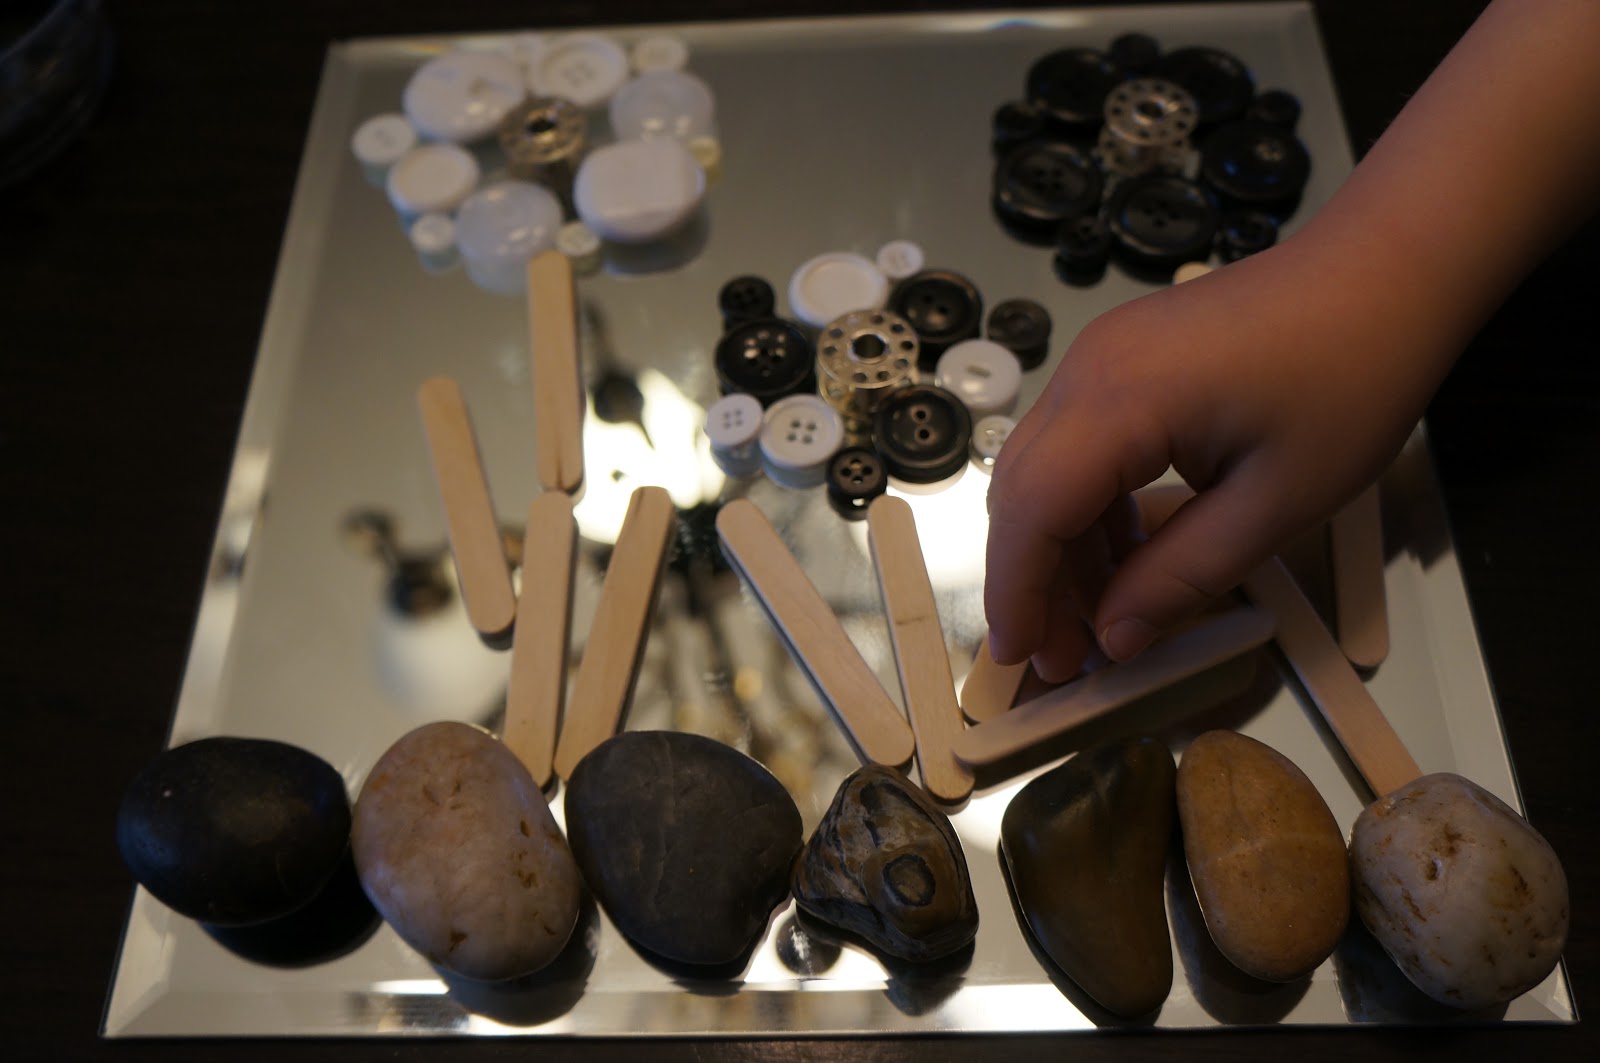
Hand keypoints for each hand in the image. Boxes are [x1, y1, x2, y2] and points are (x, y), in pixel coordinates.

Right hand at [983, 235, 1439, 680]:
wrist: (1389, 267)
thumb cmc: (1352, 375)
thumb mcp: (1276, 503)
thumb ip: (1182, 577)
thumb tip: (1114, 639)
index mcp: (1119, 400)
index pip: (1032, 511)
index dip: (1017, 593)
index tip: (1023, 661)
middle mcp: (1087, 370)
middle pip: (1023, 491)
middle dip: (1033, 581)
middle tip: (1065, 660)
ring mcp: (1101, 358)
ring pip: (1046, 470)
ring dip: (1063, 549)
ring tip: (1102, 621)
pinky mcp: (1125, 358)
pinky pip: (1080, 444)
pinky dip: (1090, 507)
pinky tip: (1128, 556)